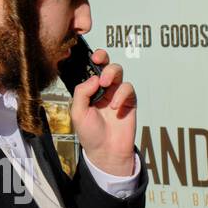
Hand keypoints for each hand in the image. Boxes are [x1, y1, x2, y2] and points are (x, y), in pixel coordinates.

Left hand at [70, 48, 136, 176]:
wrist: (106, 151)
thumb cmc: (90, 132)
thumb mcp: (78, 112)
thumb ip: (82, 92)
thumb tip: (94, 78)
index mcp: (88, 89)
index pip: (89, 68)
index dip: (91, 59)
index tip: (90, 56)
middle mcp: (102, 88)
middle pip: (106, 64)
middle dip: (103, 58)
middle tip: (97, 63)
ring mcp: (116, 93)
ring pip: (118, 71)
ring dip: (111, 73)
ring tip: (104, 85)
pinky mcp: (129, 101)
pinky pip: (127, 88)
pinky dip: (121, 94)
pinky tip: (114, 107)